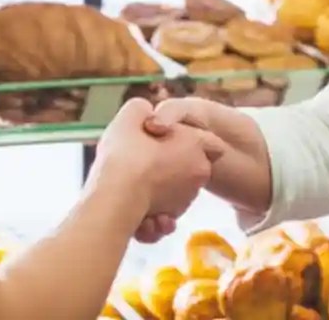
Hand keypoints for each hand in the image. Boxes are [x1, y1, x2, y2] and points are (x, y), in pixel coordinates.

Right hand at [89, 99, 225, 238]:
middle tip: (145, 161)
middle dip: (172, 164)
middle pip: (190, 165)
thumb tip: (146, 115)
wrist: (117, 197)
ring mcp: (188, 198)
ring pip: (175, 191)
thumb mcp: (131, 114)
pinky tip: (138, 206)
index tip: (167, 140)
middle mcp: (199, 172)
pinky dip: (155, 212)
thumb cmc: (126, 153)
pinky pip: (166, 214)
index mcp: (196, 145)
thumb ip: (143, 110)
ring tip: (135, 186)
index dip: (191, 139)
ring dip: (160, 189)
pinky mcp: (173, 219)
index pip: (211, 141)